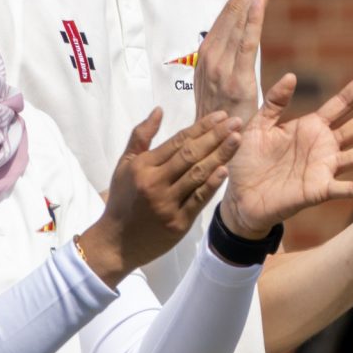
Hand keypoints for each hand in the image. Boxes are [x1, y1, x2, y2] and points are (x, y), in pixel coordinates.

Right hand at [79, 109, 238, 284]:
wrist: (116, 242)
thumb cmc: (123, 200)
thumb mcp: (125, 165)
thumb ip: (141, 137)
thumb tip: (159, 110)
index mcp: (143, 166)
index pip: (178, 141)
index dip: (201, 127)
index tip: (220, 116)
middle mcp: (154, 183)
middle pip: (190, 154)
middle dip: (215, 136)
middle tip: (236, 121)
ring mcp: (166, 203)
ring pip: (197, 174)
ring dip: (220, 155)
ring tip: (236, 139)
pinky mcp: (177, 222)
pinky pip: (198, 200)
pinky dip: (212, 184)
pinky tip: (225, 169)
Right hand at [194, 0, 283, 124]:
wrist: (212, 156)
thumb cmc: (222, 125)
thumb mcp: (225, 90)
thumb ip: (234, 65)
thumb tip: (242, 44)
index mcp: (209, 57)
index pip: (229, 15)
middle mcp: (211, 57)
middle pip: (234, 10)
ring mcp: (221, 68)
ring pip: (239, 19)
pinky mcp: (236, 81)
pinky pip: (246, 43)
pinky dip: (251, 17)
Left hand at [219, 72, 352, 235]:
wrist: (238, 197)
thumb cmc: (246, 161)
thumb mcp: (257, 124)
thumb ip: (275, 102)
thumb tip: (291, 75)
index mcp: (311, 126)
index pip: (342, 102)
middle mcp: (325, 146)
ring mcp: (325, 168)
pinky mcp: (319, 190)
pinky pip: (348, 188)